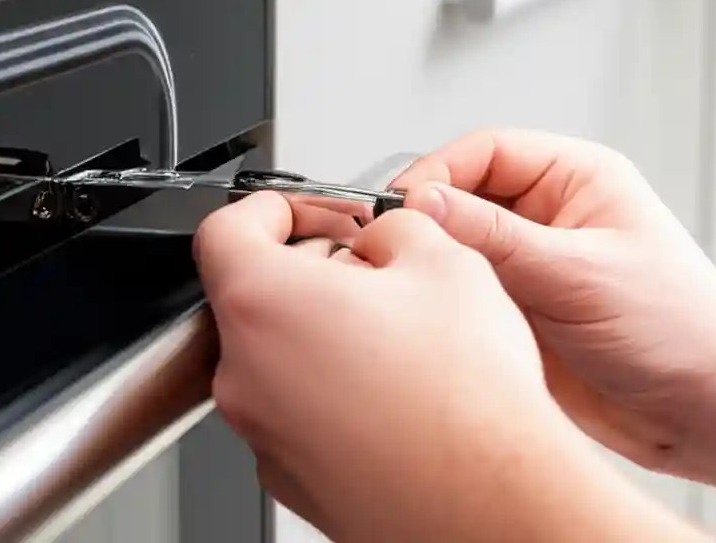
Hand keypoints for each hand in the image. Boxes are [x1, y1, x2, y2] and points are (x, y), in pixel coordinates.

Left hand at [194, 191, 693, 541]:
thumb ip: (393, 227)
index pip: (225, 229)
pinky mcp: (289, 476)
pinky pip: (297, 413)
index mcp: (263, 304)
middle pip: (253, 296)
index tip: (303, 212)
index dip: (268, 208)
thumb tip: (382, 238)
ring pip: (278, 358)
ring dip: (324, 336)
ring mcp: (262, 433)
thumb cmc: (467, 402)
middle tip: (373, 274)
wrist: (490, 506)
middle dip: (310, 273)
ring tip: (401, 342)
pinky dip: (332, 395)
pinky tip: (396, 396)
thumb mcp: (444, 261)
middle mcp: (244, 373)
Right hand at [390, 128, 715, 472]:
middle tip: (398, 246)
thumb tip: (423, 201)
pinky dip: (445, 301)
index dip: (439, 173)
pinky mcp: (517, 310)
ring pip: (455, 246)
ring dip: (437, 262)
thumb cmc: (679, 329)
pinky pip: (462, 292)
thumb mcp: (579, 272)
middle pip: (462, 194)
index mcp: (576, 178)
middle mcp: (548, 215)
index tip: (404, 206)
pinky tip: (439, 317)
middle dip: (429, 218)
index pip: (485, 151)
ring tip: (420, 284)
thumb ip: (495, 236)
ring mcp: (530, 263)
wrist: (707, 411)